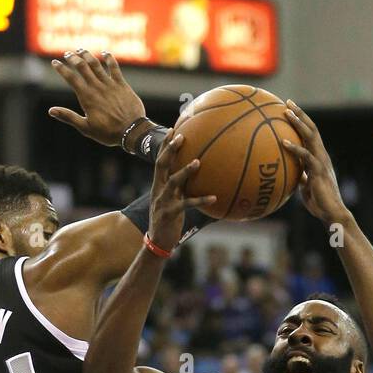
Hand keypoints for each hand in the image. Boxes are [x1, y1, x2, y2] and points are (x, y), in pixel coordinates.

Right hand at [48, 50, 145, 145]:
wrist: (131, 131)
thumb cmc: (108, 133)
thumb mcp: (85, 128)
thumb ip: (68, 117)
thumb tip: (51, 111)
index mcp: (87, 97)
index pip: (71, 78)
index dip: (61, 69)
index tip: (54, 62)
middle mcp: (97, 87)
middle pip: (82, 67)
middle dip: (73, 58)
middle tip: (67, 54)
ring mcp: (110, 84)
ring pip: (96, 64)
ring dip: (87, 55)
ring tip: (80, 50)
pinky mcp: (121, 84)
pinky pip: (114, 67)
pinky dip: (109, 58)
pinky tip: (105, 52)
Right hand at [148, 131, 215, 251]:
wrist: (158, 242)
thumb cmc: (168, 220)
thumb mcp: (172, 200)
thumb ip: (180, 188)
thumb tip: (197, 177)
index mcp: (158, 185)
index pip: (159, 161)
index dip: (165, 145)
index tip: (173, 130)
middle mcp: (158, 190)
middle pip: (162, 165)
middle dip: (170, 150)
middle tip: (182, 137)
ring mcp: (163, 201)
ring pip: (173, 182)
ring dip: (185, 171)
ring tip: (198, 162)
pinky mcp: (170, 214)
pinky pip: (187, 204)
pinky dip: (201, 200)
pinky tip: (214, 197)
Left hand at [282, 102, 348, 226]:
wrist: (332, 213)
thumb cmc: (319, 202)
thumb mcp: (306, 187)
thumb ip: (302, 177)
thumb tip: (294, 175)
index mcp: (319, 157)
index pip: (310, 134)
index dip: (301, 121)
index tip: (289, 110)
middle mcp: (321, 155)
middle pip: (311, 129)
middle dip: (300, 114)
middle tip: (287, 103)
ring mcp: (321, 162)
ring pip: (310, 136)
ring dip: (298, 123)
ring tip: (286, 113)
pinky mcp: (318, 171)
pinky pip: (305, 156)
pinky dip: (294, 148)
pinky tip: (283, 142)